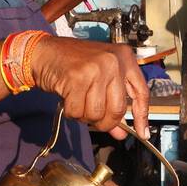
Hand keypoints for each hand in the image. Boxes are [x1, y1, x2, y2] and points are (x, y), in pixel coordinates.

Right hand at [29, 36, 150, 139]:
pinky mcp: (76, 78)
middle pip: (118, 109)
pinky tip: (68, 99)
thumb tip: (121, 133)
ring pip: (96, 113)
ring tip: (78, 102)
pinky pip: (77, 111)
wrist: (44, 52)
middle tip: (94, 119)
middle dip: (105, 122)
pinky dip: (71, 112)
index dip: (142, 116)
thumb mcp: (100, 78)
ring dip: (84, 116)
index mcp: (124, 58)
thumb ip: (112, 104)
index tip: (142, 133)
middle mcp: (113, 61)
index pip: (141, 92)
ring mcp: (95, 69)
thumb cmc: (73, 64)